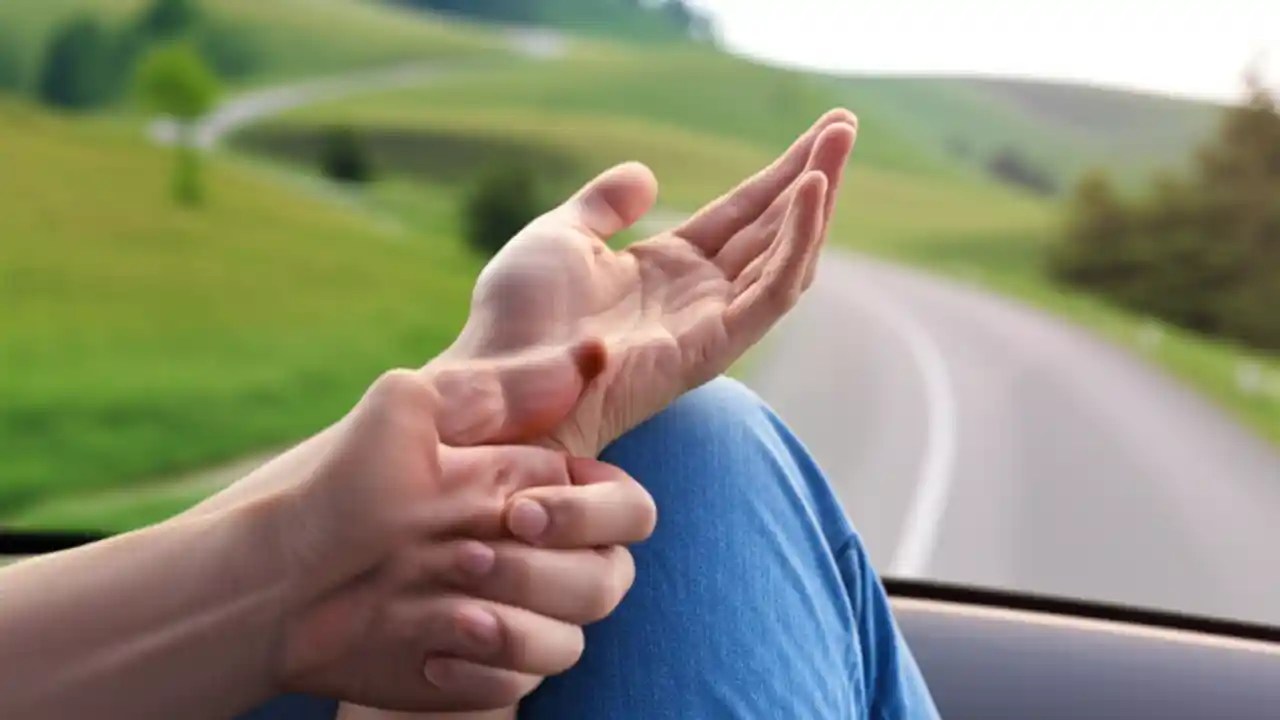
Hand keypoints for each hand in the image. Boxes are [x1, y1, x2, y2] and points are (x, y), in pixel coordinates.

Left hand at [277, 370, 655, 712]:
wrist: (271, 583)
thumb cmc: (336, 488)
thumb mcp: (414, 414)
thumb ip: (507, 386)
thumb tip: (596, 350)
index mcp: (532, 488)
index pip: (626, 507)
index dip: (590, 514)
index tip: (520, 513)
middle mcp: (534, 553)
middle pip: (611, 578)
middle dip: (540, 573)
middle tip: (462, 557)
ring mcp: (513, 614)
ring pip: (574, 640)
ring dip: (515, 627)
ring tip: (449, 614)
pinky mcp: (484, 671)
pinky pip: (525, 685)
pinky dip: (481, 671)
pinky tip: (430, 652)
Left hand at [430, 110, 856, 455]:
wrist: (498, 380)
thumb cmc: (518, 322)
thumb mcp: (559, 236)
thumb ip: (605, 205)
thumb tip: (646, 175)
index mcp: (669, 269)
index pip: (743, 213)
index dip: (780, 173)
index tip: (820, 132)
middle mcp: (699, 295)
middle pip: (774, 228)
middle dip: (813, 177)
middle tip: (846, 127)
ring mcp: (710, 323)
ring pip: (786, 257)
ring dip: (816, 200)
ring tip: (839, 145)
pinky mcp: (712, 348)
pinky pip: (772, 292)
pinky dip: (796, 243)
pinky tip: (809, 194)